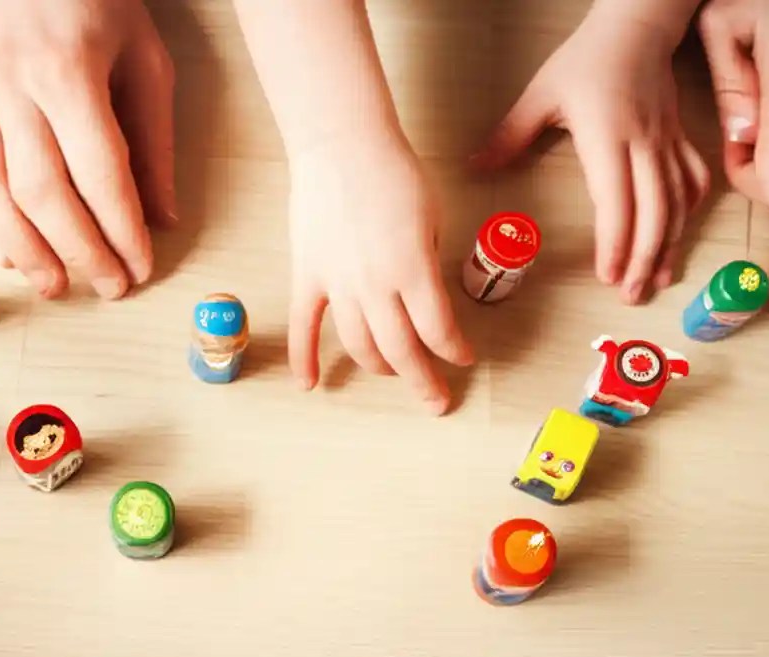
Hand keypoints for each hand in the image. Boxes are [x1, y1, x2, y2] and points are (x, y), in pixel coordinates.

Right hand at [0, 0, 175, 299]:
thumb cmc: (98, 7)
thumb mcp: (146, 63)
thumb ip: (153, 144)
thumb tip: (162, 219)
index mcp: (66, 71)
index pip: (98, 171)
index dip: (120, 229)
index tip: (140, 267)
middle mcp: (9, 87)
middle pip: (41, 192)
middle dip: (78, 251)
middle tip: (108, 287)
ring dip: (24, 251)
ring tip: (55, 286)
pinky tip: (6, 251)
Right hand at [287, 135, 473, 414]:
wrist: (341, 145)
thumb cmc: (393, 172)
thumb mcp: (432, 217)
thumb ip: (427, 261)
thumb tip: (423, 288)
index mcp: (413, 270)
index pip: (438, 330)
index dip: (454, 351)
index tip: (463, 357)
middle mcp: (375, 286)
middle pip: (401, 350)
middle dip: (422, 381)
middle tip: (436, 400)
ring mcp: (338, 285)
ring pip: (359, 345)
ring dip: (379, 368)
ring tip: (393, 375)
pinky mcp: (309, 276)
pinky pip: (305, 327)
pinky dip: (305, 359)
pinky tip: (311, 385)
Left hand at [475, 8, 709, 303]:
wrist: (636, 27)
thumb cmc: (587, 59)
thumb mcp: (541, 94)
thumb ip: (510, 135)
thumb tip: (476, 166)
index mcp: (607, 137)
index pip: (616, 201)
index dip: (616, 243)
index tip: (608, 275)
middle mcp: (643, 144)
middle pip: (654, 212)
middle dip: (645, 259)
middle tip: (631, 295)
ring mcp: (666, 142)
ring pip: (678, 204)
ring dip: (670, 246)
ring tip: (659, 281)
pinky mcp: (679, 138)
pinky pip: (693, 182)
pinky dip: (688, 215)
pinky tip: (679, 238)